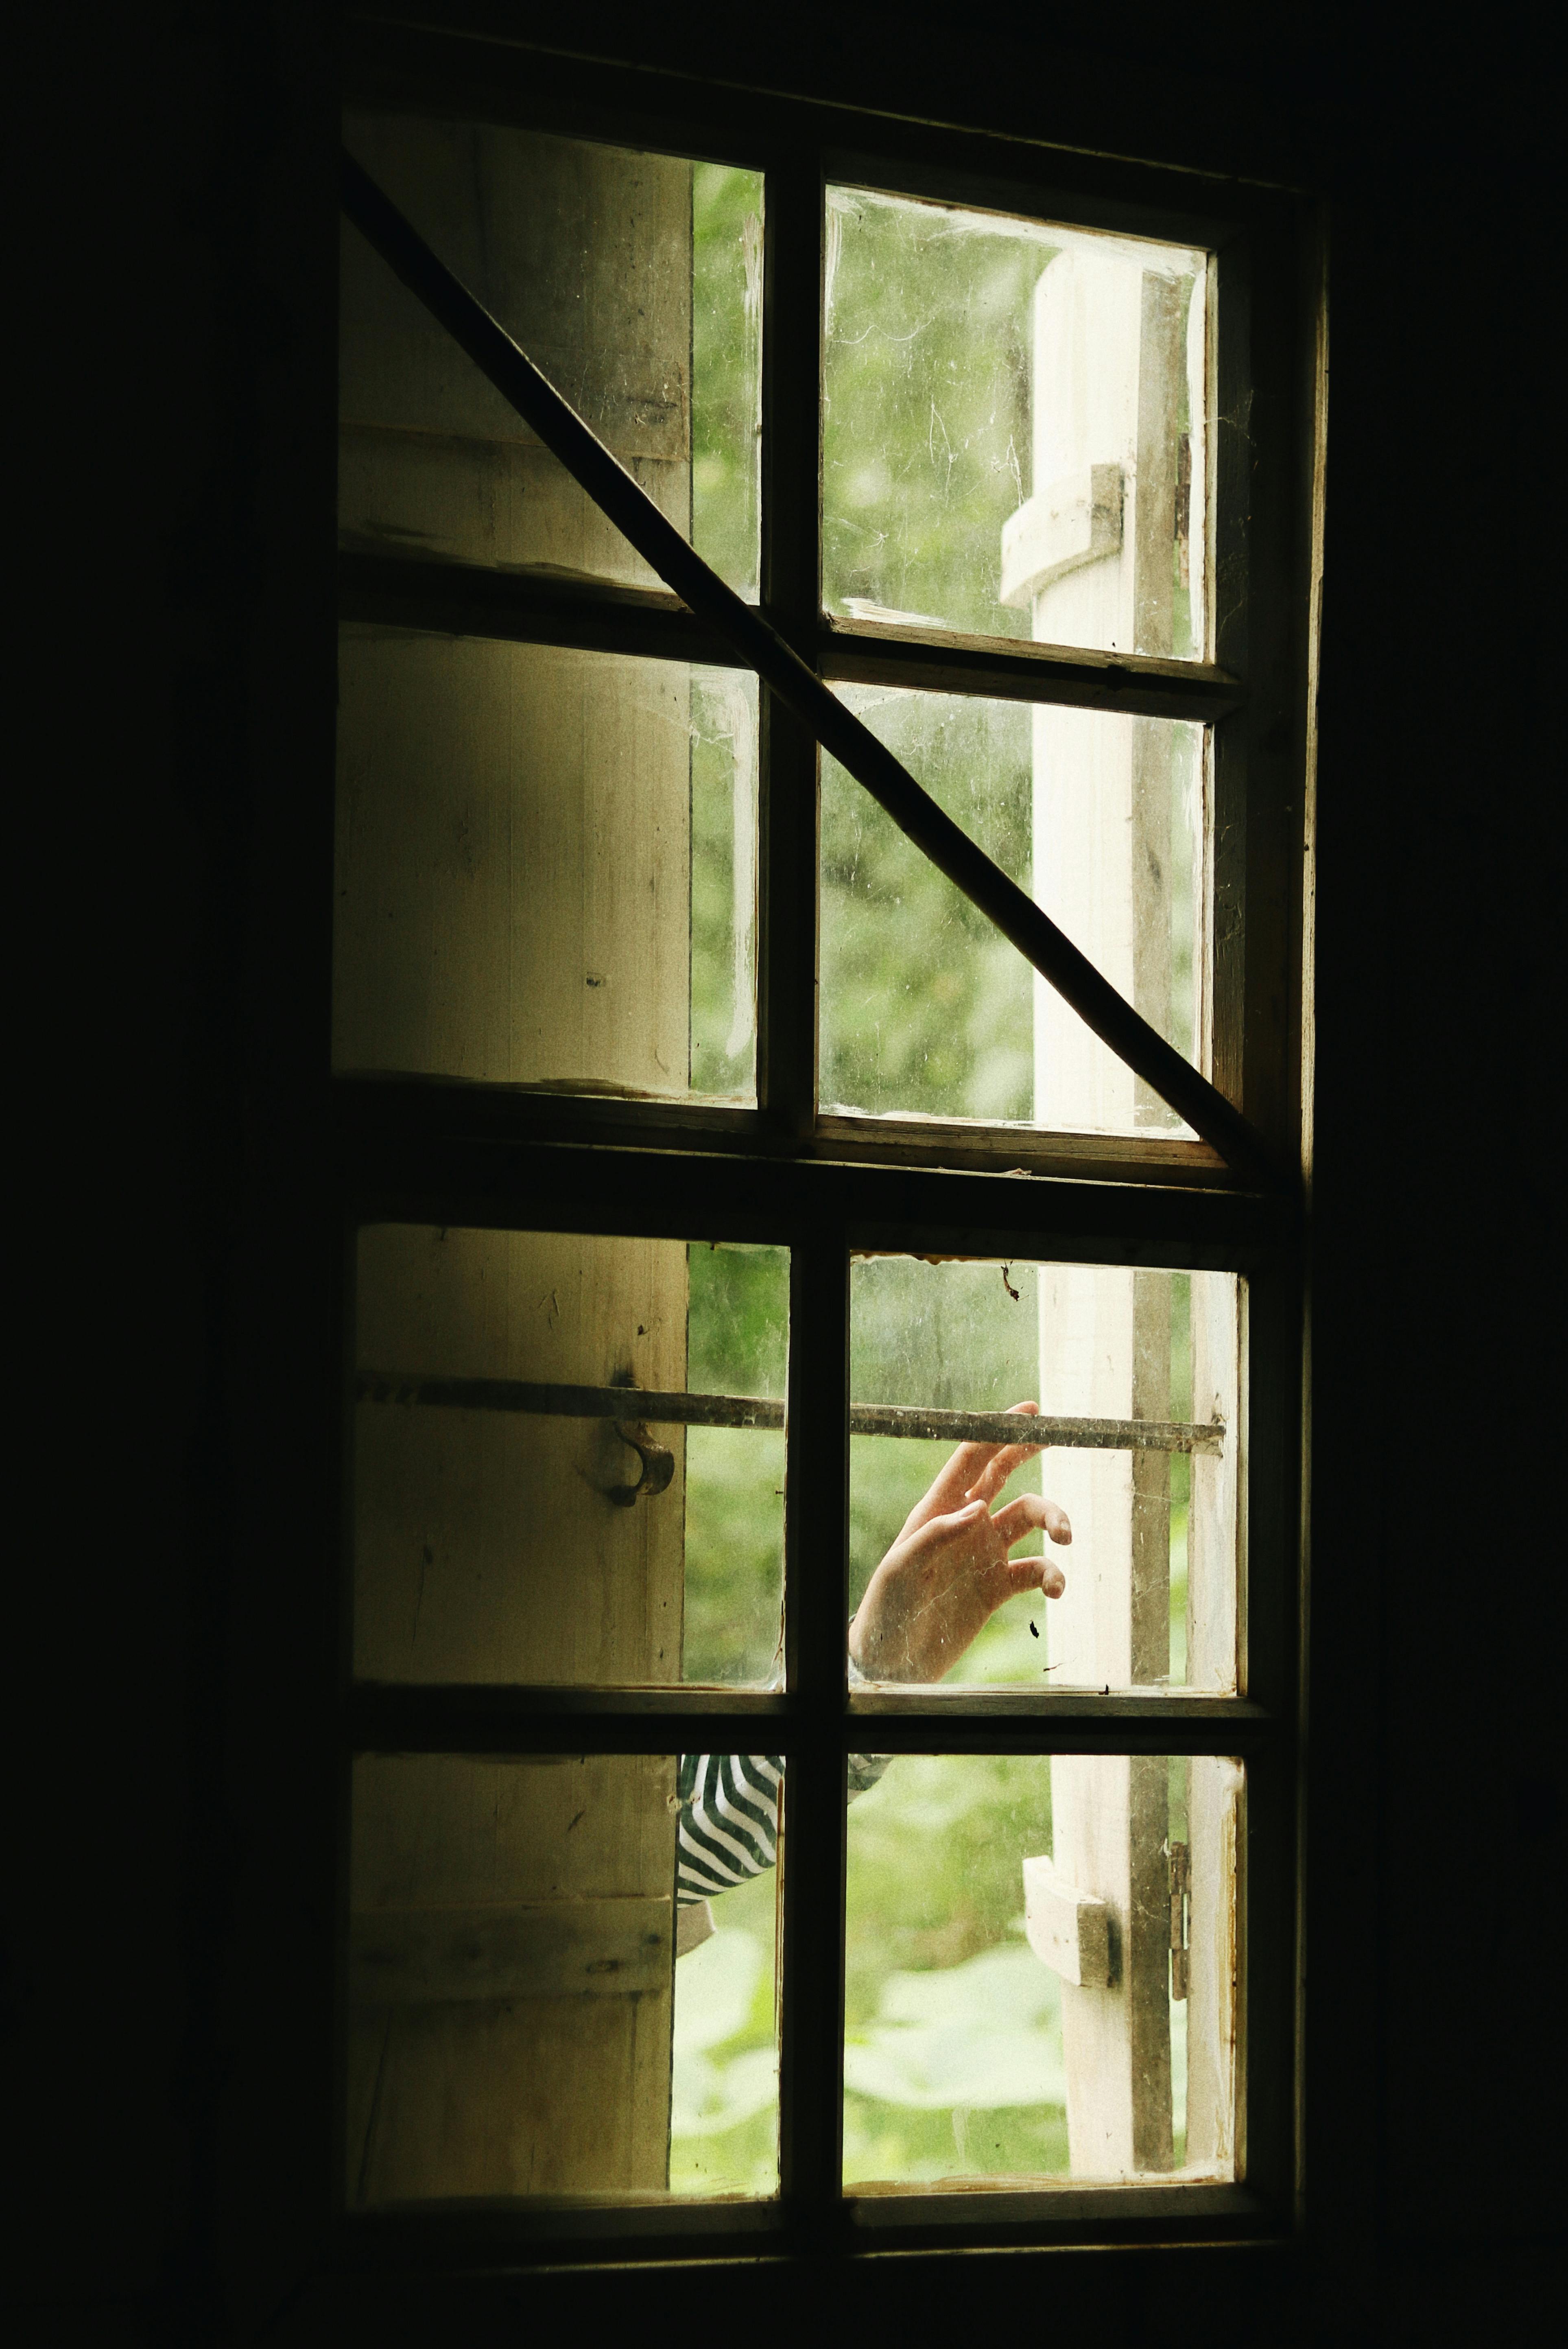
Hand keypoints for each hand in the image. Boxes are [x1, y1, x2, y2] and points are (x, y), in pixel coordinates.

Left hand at [847, 1403, 1070, 1683]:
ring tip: (1066, 1536)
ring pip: (1029, 1518)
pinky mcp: (997, 1587)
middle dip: (1029, 1451)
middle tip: (1057, 1436)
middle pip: (1004, 1473)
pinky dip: (1053, 1575)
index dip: (998, 1431)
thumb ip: (936, 1535)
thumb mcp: (902, 1570)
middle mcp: (965, 1524)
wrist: (893, 1662)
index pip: (971, 1459)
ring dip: (1054, 1519)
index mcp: (938, 1510)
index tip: (1030, 1411)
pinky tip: (1057, 1589)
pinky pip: (1035, 1570)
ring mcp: (984, 1554)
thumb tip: (978, 1506)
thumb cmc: (887, 1610)